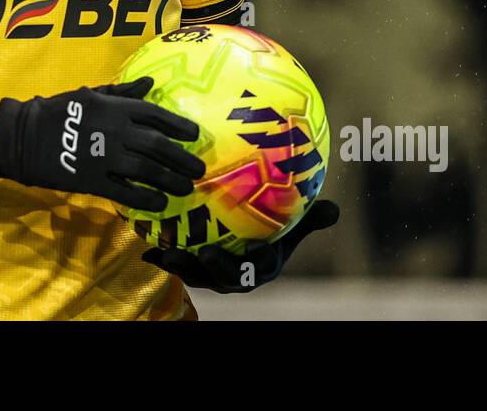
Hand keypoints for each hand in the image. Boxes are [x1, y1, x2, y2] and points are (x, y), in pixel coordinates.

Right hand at [0, 76, 206, 211]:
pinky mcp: (92, 180)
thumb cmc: (57, 111)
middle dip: (182, 157)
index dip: (178, 126)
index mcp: (115, 107)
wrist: (22, 135)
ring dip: (171, 179)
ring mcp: (104, 157)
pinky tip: (160, 202)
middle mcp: (115, 130)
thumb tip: (150, 83)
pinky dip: (146, 198)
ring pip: (147, 170)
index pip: (156, 115)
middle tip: (199, 168)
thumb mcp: (90, 93)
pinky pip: (126, 192)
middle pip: (158, 145)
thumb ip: (122, 92)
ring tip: (186, 188)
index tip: (195, 135)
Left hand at [141, 199, 339, 292]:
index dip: (251, 265)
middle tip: (203, 252)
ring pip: (196, 274)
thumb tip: (337, 208)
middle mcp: (237, 275)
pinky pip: (178, 264)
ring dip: (181, 265)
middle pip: (224, 277)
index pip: (258, 269)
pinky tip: (148, 248)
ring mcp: (213, 274)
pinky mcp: (194, 268)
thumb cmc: (273, 233)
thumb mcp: (292, 227)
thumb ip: (309, 218)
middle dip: (213, 269)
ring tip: (166, 252)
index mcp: (261, 267)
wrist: (248, 245)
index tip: (246, 253)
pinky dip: (162, 257)